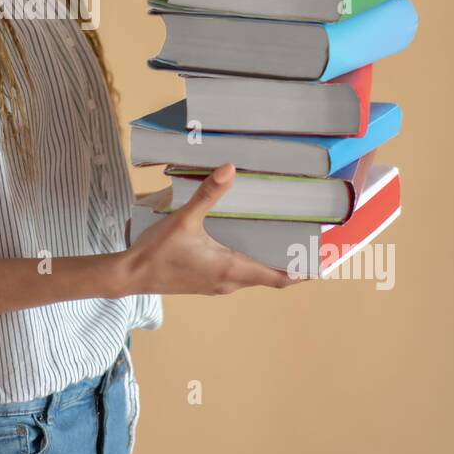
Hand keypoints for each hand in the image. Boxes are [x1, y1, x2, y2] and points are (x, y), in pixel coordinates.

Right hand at [120, 164, 304, 296]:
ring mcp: (217, 285)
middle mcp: (229, 282)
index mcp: (231, 269)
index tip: (323, 265)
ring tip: (282, 240)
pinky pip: (237, 274)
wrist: (129, 276)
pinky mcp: (206, 282)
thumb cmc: (157, 252)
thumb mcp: (184, 220)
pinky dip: (250, 262)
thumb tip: (229, 168)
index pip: (278, 278)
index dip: (302, 272)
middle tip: (308, 243)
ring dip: (269, 263)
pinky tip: (245, 244)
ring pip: (253, 276)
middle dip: (289, 263)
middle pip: (270, 277)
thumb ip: (207, 194)